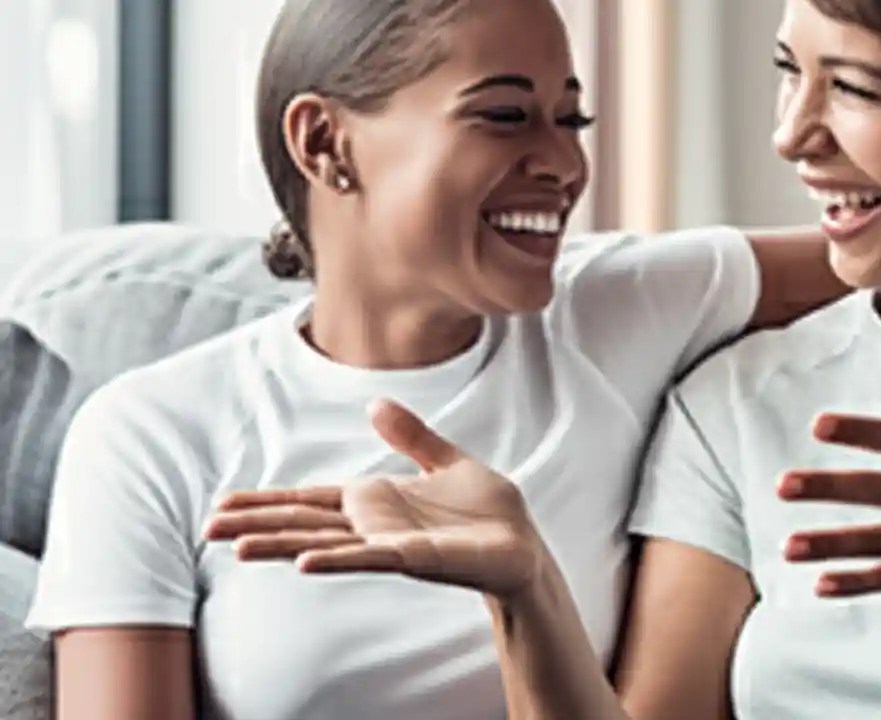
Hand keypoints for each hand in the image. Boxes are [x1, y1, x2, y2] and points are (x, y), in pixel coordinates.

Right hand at [203, 399, 543, 598]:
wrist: (523, 544)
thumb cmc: (487, 511)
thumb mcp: (445, 461)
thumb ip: (411, 436)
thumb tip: (374, 404)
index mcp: (375, 500)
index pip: (309, 498)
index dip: (268, 499)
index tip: (223, 502)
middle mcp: (373, 525)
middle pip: (303, 521)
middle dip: (256, 523)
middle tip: (207, 528)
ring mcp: (390, 544)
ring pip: (324, 543)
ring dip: (282, 544)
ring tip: (237, 547)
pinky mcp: (414, 558)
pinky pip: (368, 558)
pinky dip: (336, 558)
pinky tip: (303, 562)